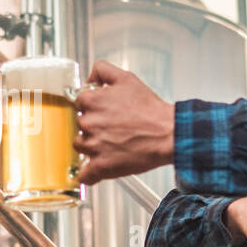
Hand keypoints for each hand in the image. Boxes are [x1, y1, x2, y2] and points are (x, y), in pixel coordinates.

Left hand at [73, 60, 174, 184]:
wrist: (168, 133)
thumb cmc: (151, 110)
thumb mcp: (126, 78)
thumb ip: (102, 71)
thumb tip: (89, 77)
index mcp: (91, 101)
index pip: (79, 103)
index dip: (92, 106)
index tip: (101, 111)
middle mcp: (88, 123)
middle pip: (79, 125)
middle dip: (93, 125)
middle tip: (112, 127)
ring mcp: (93, 145)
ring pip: (80, 146)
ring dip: (91, 146)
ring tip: (112, 143)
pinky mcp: (101, 166)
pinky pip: (85, 175)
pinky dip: (90, 174)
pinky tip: (98, 167)